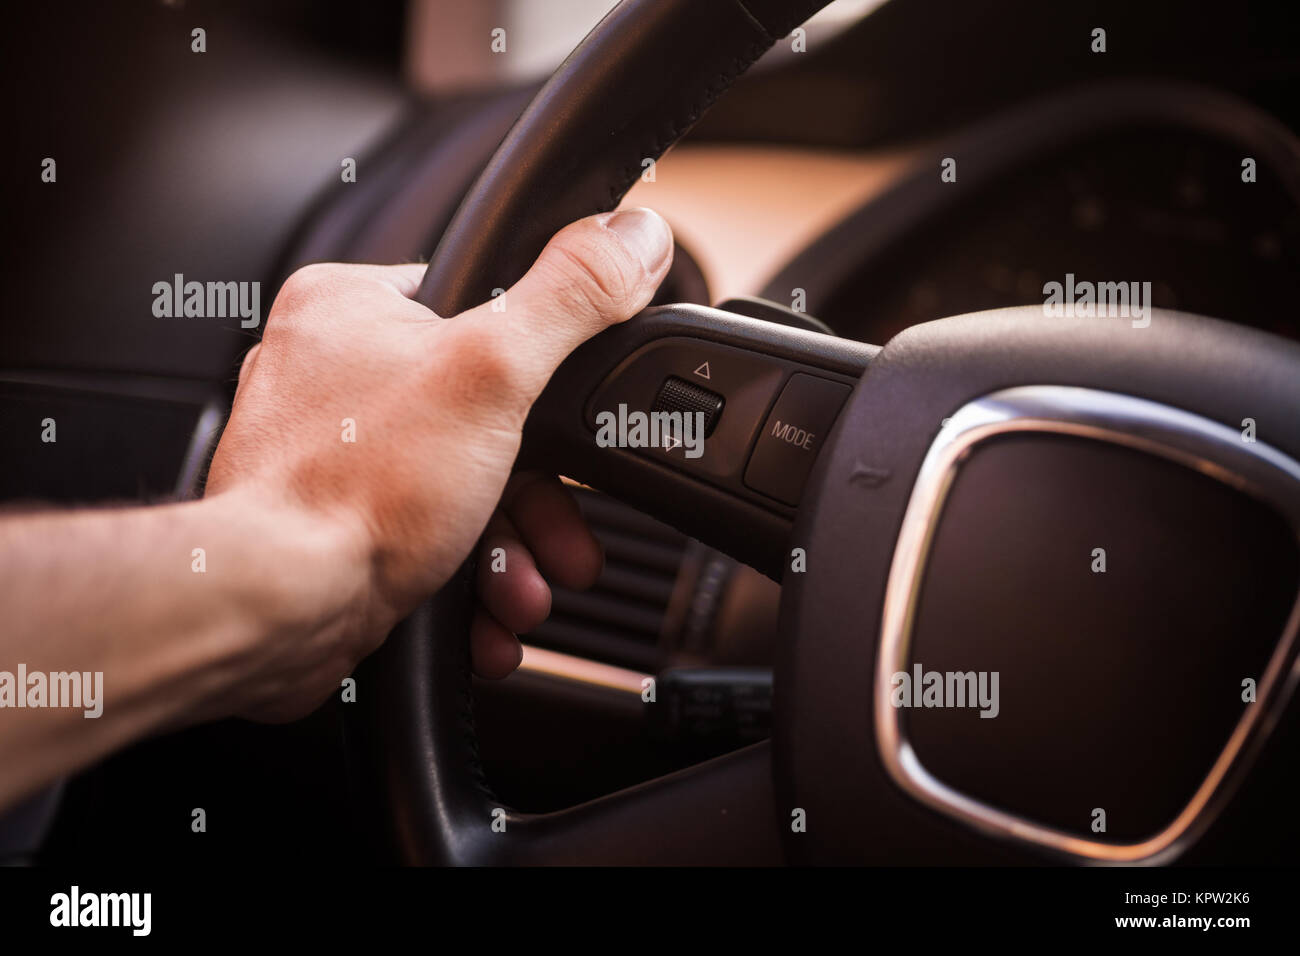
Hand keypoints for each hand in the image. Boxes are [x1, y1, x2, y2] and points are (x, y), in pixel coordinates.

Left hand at [204, 209, 673, 718]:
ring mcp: (329, 451)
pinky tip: (488, 610)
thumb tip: (633, 235)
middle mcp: (330, 372)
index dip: (542, 380)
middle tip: (565, 539)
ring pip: (458, 490)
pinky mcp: (331, 519)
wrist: (279, 610)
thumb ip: (571, 296)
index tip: (569, 438)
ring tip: (525, 589)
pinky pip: (425, 537)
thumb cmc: (351, 489)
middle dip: (536, 500)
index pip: (479, 310)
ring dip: (510, 549)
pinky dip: (466, 576)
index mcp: (350, 306)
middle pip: (481, 422)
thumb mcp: (493, 371)